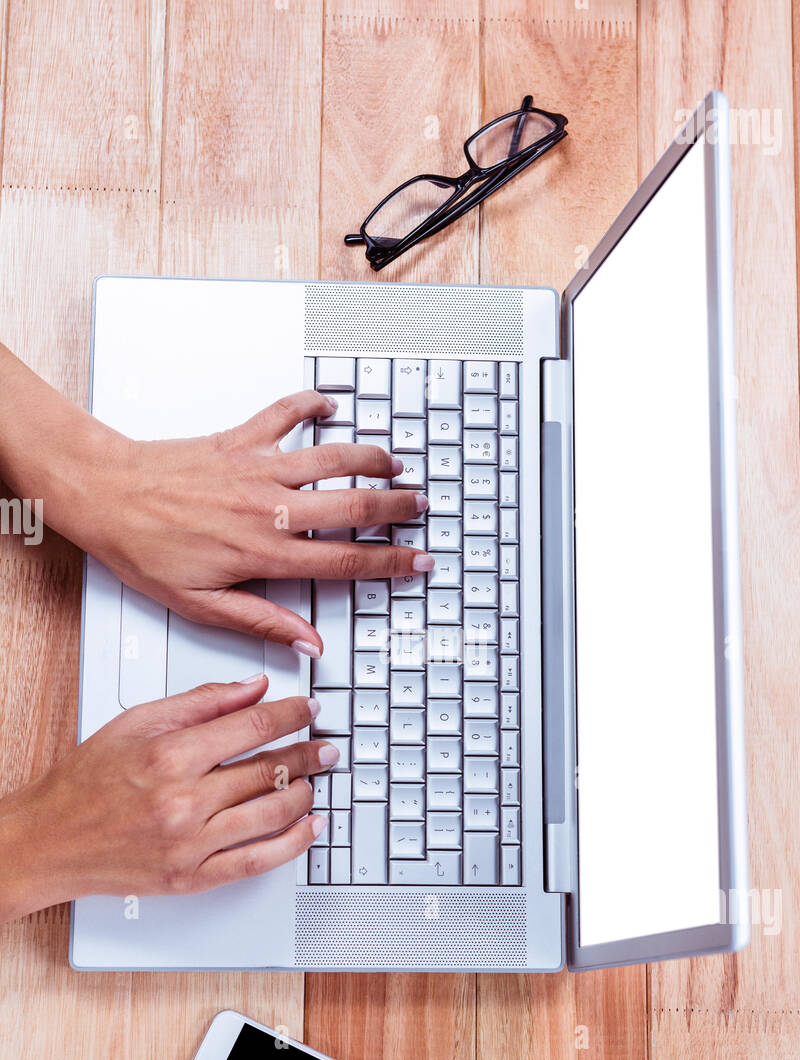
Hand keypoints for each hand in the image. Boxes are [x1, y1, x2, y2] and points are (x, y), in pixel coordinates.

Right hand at [0, 675, 332, 920]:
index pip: (252, 727)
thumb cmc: (85, 782)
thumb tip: (253, 687)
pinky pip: (258, 860)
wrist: (50, 841)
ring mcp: (191, 843)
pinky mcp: (193, 877)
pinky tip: (310, 827)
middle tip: (326, 747)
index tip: (310, 710)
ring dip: (305, 794)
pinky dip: (294, 843)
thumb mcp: (136, 722)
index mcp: (170, 756)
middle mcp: (183, 801)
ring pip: (272, 814)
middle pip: (269, 771)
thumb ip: (201, 703)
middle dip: (308, 754)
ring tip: (315, 780)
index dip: (292, 715)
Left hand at [68, 390, 431, 652]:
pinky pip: (285, 413)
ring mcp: (257, 469)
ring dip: (371, 458)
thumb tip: (306, 644)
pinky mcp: (239, 440)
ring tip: (396, 464)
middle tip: (422, 509)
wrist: (105, 495)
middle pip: (352, 506)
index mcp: (264, 553)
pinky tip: (330, 405)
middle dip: (397, 508)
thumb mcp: (201, 605)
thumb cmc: (144, 549)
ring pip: (332, 457)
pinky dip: (311, 404)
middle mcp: (269, 508)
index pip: (345, 561)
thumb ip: (261, 623)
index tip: (418, 561)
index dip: (390, 563)